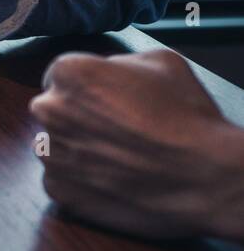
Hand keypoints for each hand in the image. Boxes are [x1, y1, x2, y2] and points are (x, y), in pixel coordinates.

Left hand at [30, 50, 243, 239]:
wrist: (201, 177)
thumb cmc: (185, 118)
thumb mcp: (160, 62)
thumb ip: (119, 62)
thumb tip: (107, 70)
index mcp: (69, 73)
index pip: (63, 75)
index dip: (88, 87)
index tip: (107, 99)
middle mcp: (49, 111)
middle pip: (55, 109)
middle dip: (78, 117)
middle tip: (115, 129)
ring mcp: (50, 153)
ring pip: (55, 145)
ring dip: (78, 149)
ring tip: (118, 156)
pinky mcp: (58, 189)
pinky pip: (62, 179)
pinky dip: (80, 180)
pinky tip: (112, 177)